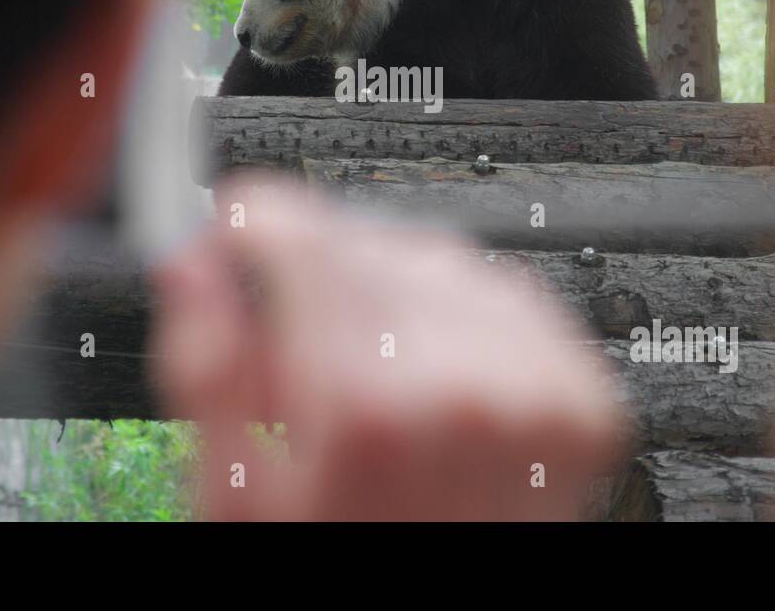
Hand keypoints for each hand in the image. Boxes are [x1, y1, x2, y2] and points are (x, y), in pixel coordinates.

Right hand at [153, 177, 620, 519]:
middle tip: (305, 345)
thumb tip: (195, 263)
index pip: (303, 234)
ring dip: (394, 292)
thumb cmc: (343, 553)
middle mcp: (463, 385)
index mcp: (366, 404)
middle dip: (320, 271)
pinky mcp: (580, 393)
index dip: (257, 222)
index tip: (243, 228)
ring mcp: (534, 387)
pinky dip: (464, 318)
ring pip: (439, 259)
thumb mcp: (240, 492)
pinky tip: (437, 381)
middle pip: (366, 241)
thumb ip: (209, 365)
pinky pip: (507, 296)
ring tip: (378, 378)